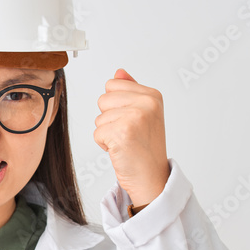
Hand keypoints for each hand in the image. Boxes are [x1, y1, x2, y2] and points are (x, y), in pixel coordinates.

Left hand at [94, 68, 169, 205]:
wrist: (151, 177)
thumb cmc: (146, 148)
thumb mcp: (144, 114)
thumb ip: (130, 91)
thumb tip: (118, 72)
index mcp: (153, 95)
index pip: (113, 85)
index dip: (116, 106)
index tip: (132, 121)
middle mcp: (147, 103)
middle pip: (103, 99)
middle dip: (109, 119)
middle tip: (127, 133)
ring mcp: (136, 117)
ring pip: (99, 117)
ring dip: (107, 132)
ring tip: (125, 142)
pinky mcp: (122, 132)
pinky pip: (97, 132)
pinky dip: (104, 145)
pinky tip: (120, 150)